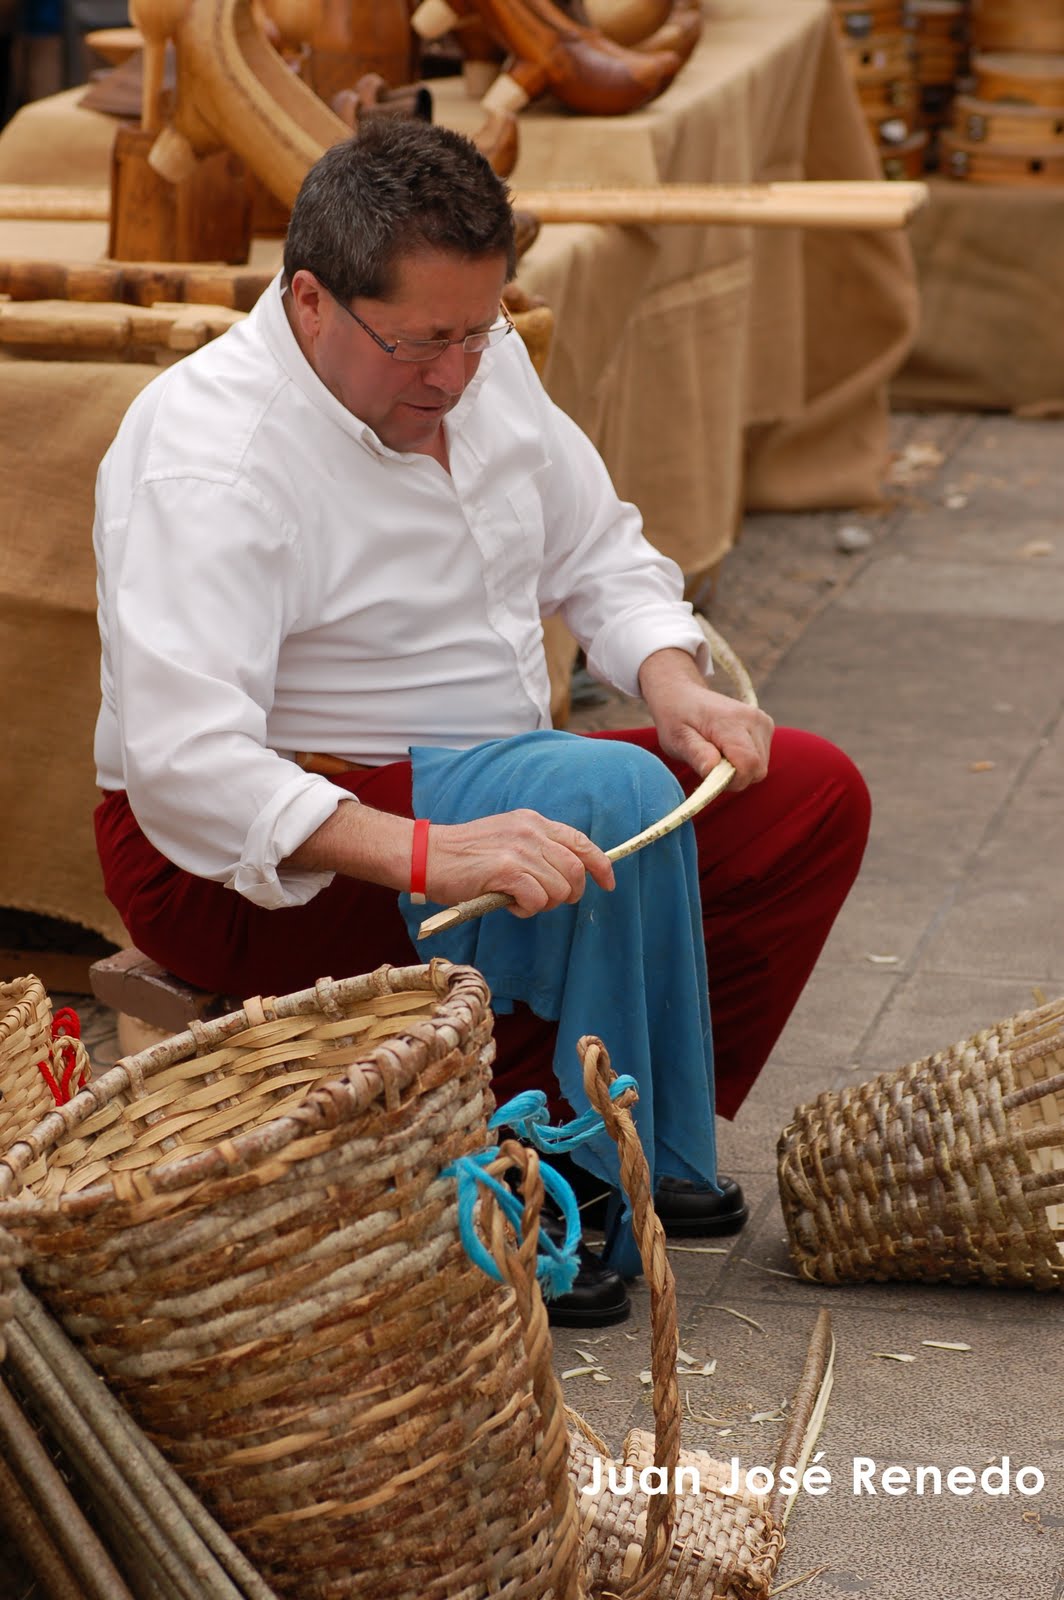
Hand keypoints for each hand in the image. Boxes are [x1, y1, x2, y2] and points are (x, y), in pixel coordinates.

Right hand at [427, 809, 615, 915]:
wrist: (427, 855)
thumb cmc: (464, 856)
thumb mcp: (507, 838)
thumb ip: (537, 849)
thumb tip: (567, 875)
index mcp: (534, 821)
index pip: (582, 842)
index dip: (601, 866)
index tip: (607, 883)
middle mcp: (531, 832)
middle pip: (576, 871)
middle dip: (568, 894)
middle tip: (545, 900)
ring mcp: (520, 850)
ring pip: (560, 889)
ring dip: (543, 903)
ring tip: (519, 900)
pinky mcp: (506, 870)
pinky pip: (538, 900)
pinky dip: (527, 909)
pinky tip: (510, 904)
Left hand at [639, 648, 772, 791]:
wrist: (683, 694)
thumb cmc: (677, 717)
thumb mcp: (677, 738)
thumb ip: (696, 754)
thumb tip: (712, 770)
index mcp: (732, 721)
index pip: (749, 764)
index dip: (732, 780)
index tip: (710, 776)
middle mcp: (754, 720)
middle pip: (757, 769)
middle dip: (734, 777)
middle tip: (709, 765)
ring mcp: (762, 722)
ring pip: (760, 767)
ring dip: (739, 770)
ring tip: (715, 755)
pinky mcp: (765, 726)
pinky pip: (760, 758)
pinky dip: (744, 762)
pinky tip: (726, 750)